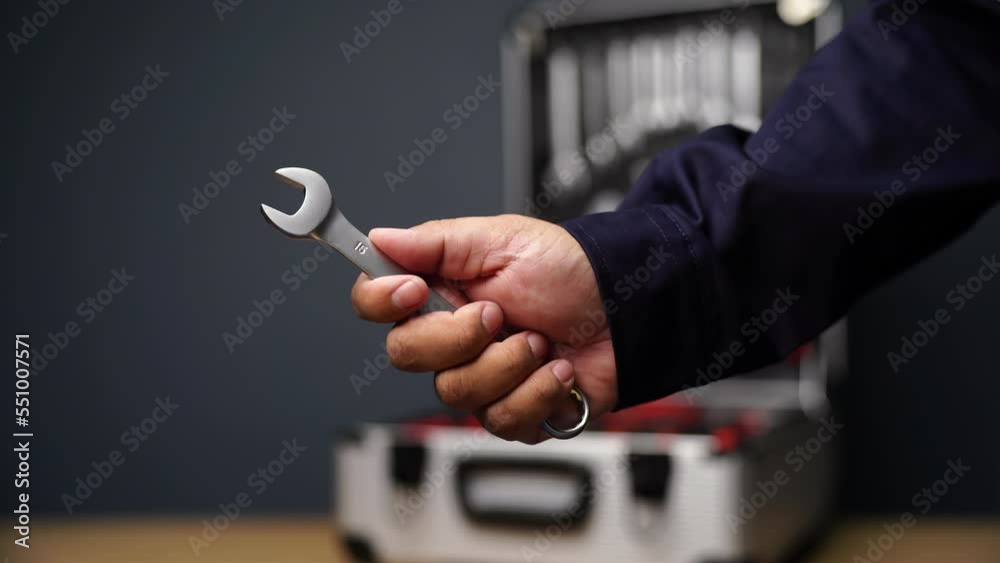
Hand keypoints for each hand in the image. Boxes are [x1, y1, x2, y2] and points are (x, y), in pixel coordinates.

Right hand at [350, 214, 616, 442]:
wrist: (629, 310)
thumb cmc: (572, 270)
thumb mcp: (503, 240)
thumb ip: (436, 242)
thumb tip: (380, 238)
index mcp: (442, 292)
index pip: (377, 303)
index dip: (381, 301)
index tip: (412, 290)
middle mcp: (453, 339)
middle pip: (407, 355)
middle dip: (457, 337)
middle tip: (498, 314)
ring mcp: (482, 378)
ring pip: (456, 392)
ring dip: (508, 363)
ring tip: (541, 341)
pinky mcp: (514, 412)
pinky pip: (502, 419)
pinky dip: (537, 392)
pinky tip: (558, 369)